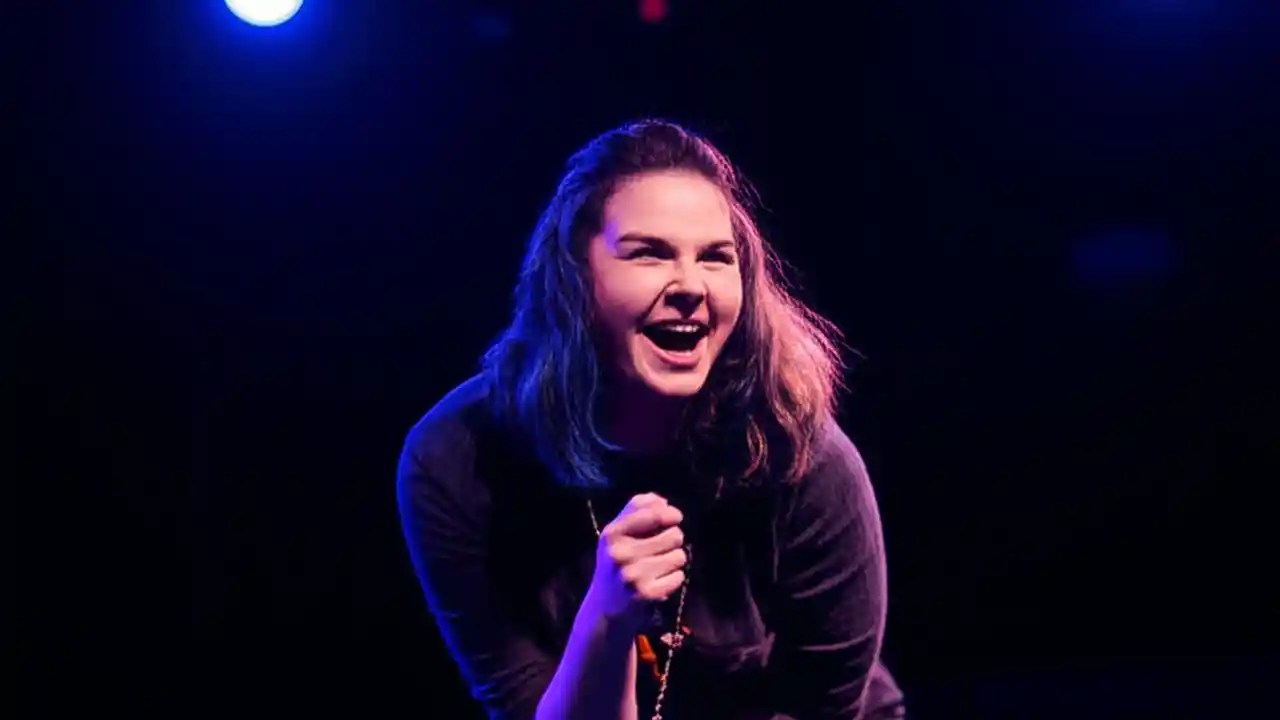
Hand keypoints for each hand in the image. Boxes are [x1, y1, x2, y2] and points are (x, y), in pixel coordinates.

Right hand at [588, 493, 686, 631]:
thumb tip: (661, 500)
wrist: (605, 610)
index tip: (675, 517)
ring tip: (658, 567)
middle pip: (674, 534)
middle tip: (662, 549)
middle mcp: (620, 553)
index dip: (669, 513)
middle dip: (673, 539)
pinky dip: (673, 579)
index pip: (650, 511)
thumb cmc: (615, 566)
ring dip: (674, 560)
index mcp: (612, 534)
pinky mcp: (647, 594)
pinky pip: (679, 576)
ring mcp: (633, 574)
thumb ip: (635, 512)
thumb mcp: (616, 537)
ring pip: (679, 555)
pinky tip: (659, 583)